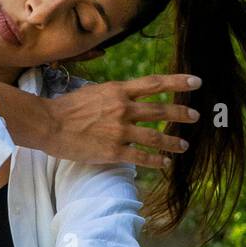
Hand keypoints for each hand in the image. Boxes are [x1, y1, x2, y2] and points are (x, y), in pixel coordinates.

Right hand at [47, 72, 202, 168]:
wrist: (49, 124)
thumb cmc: (66, 108)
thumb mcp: (94, 92)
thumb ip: (113, 95)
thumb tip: (126, 97)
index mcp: (118, 90)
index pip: (155, 84)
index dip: (178, 82)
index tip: (196, 82)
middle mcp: (123, 108)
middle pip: (160, 111)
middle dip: (181, 114)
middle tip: (196, 116)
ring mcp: (120, 130)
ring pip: (155, 137)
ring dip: (172, 142)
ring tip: (184, 146)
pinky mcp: (114, 151)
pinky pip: (141, 157)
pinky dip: (155, 161)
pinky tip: (165, 164)